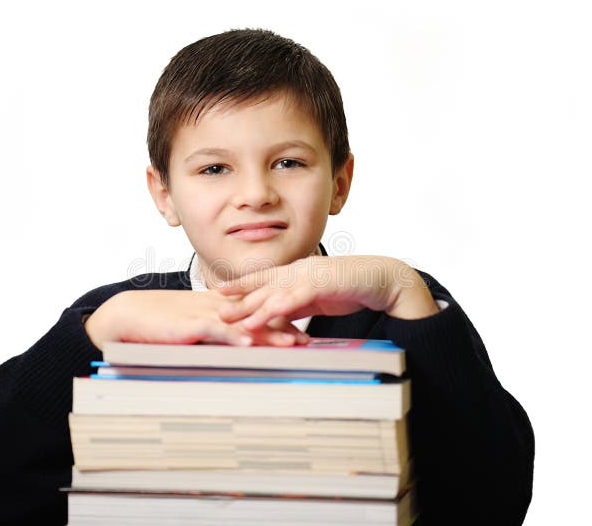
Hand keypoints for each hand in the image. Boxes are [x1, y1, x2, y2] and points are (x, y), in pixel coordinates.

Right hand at [84, 290, 308, 348]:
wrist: (129, 316)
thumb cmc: (160, 323)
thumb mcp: (194, 326)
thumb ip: (215, 332)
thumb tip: (236, 344)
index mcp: (220, 306)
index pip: (256, 312)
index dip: (281, 321)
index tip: (303, 333)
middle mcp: (218, 307)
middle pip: (258, 316)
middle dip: (285, 328)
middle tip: (309, 342)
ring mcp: (205, 314)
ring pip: (244, 322)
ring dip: (269, 332)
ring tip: (293, 342)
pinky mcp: (190, 324)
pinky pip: (217, 330)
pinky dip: (234, 336)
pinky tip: (250, 343)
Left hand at [217, 255, 438, 330]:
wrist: (379, 280)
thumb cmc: (350, 287)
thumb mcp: (316, 298)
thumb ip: (297, 305)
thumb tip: (277, 318)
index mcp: (297, 272)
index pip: (263, 279)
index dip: (240, 285)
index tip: (218, 292)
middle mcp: (297, 271)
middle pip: (261, 286)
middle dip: (236, 299)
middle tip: (212, 309)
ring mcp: (307, 276)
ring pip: (271, 293)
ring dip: (248, 307)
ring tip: (227, 318)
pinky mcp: (318, 285)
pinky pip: (291, 300)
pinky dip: (273, 310)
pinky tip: (259, 320)